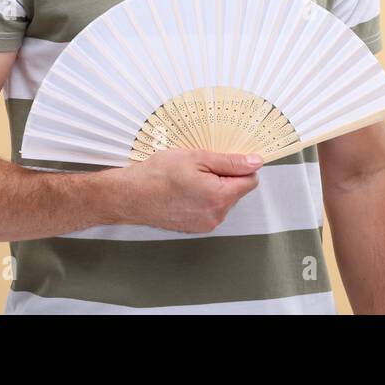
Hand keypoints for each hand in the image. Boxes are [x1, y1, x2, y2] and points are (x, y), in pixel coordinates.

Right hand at [113, 148, 262, 232]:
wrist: (131, 195)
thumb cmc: (157, 176)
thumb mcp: (197, 158)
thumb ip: (230, 162)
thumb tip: (254, 162)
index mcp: (220, 197)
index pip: (250, 180)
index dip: (240, 166)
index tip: (226, 159)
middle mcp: (216, 215)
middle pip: (236, 190)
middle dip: (224, 176)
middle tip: (199, 166)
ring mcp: (205, 223)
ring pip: (222, 199)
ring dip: (212, 187)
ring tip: (188, 178)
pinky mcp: (195, 227)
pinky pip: (209, 208)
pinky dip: (201, 198)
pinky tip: (183, 190)